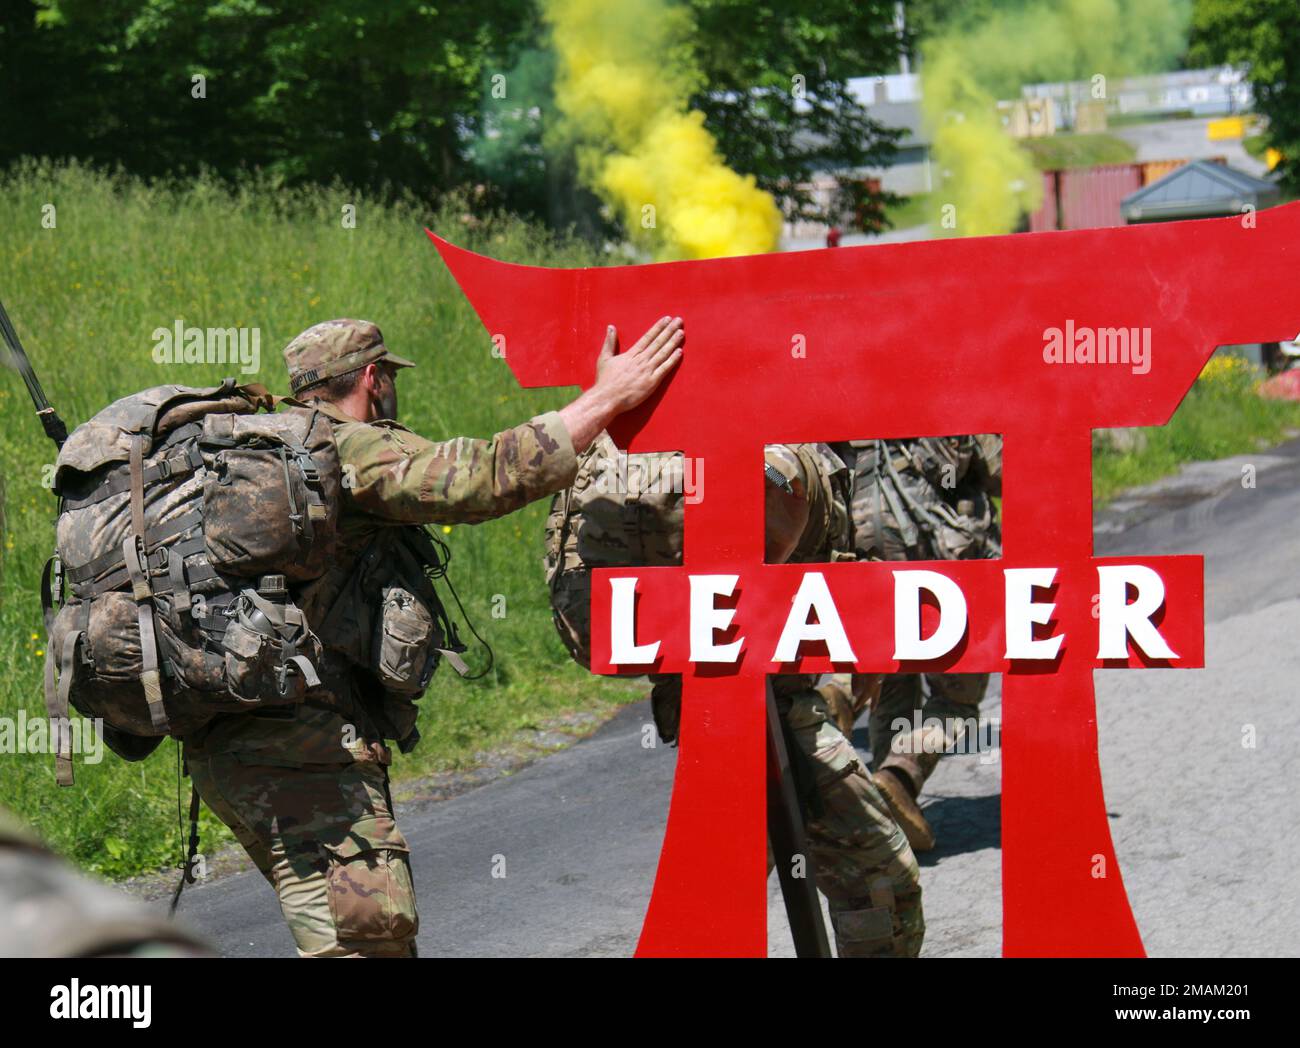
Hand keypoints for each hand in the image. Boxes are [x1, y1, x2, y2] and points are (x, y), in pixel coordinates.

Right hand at [558, 315, 683, 452]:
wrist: (607, 398)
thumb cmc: (604, 381)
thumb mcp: (604, 358)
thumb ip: (609, 342)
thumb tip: (611, 327)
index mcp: (631, 354)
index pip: (648, 337)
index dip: (658, 328)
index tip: (667, 319)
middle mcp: (641, 360)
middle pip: (658, 343)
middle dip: (669, 331)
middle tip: (679, 321)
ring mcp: (647, 371)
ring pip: (663, 353)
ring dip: (673, 342)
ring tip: (681, 332)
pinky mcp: (651, 382)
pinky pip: (664, 369)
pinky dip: (672, 360)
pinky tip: (679, 352)